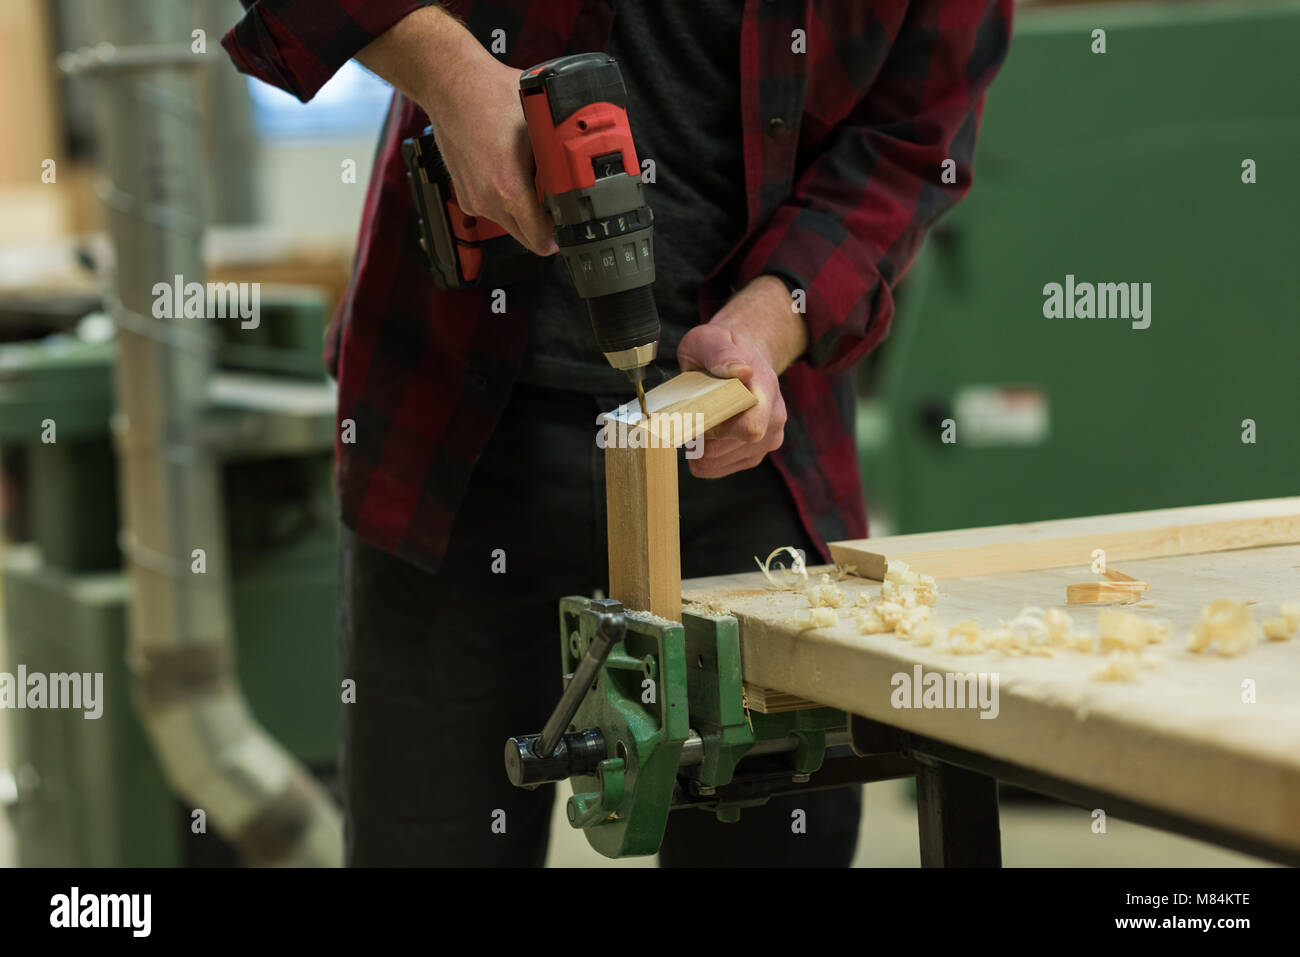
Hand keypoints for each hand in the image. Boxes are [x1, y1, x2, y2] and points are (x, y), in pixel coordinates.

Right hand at [356, 7, 556, 255]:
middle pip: (525, 236)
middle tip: (558, 201)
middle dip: (544, 224)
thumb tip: (582, 169)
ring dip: (525, 210)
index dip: (560, 236)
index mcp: (508, 189)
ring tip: (533, 179)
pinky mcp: (463, 192)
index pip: (540, 240)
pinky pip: (492, 208)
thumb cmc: (489, 94)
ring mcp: (472, 198)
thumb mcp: (538, 122)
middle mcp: (486, 200)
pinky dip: (505, 198)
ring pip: (509, 222)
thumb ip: (560, 153)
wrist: (449, 83)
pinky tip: (511, 171)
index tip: (570, 226)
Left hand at [676, 276, 807, 478]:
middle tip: (690, 413)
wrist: (741, 361)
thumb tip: (740, 371)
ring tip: (699, 421)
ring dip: (698, 446)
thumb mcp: (711, 338)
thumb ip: (721, 352)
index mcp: (766, 392)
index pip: (751, 428)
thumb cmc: (721, 349)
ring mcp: (767, 441)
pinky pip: (716, 469)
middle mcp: (774, 420)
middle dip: (698, 436)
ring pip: (717, 463)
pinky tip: (704, 435)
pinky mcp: (754, 455)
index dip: (716, 428)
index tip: (698, 412)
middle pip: (723, 450)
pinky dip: (702, 456)